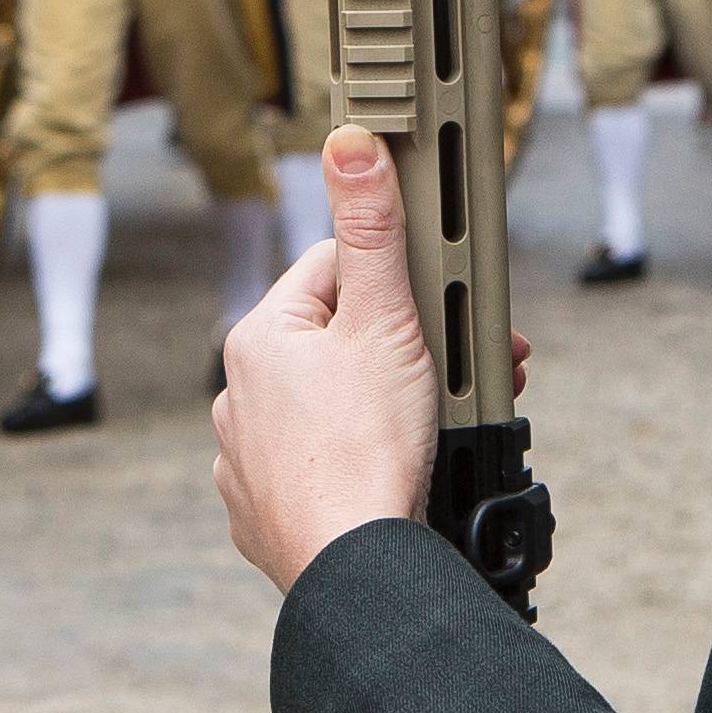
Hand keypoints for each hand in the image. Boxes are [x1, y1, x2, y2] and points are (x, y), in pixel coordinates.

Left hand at [211, 130, 443, 592]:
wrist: (357, 569)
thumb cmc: (369, 448)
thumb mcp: (387, 322)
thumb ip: (374, 231)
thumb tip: (350, 143)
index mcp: (259, 337)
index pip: (337, 269)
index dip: (405, 282)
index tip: (450, 310)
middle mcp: (240, 394)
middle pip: (341, 344)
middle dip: (413, 352)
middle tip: (471, 373)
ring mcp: (248, 460)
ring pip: (332, 409)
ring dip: (390, 409)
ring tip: (440, 431)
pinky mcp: (267, 514)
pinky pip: (321, 468)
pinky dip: (360, 465)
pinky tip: (396, 475)